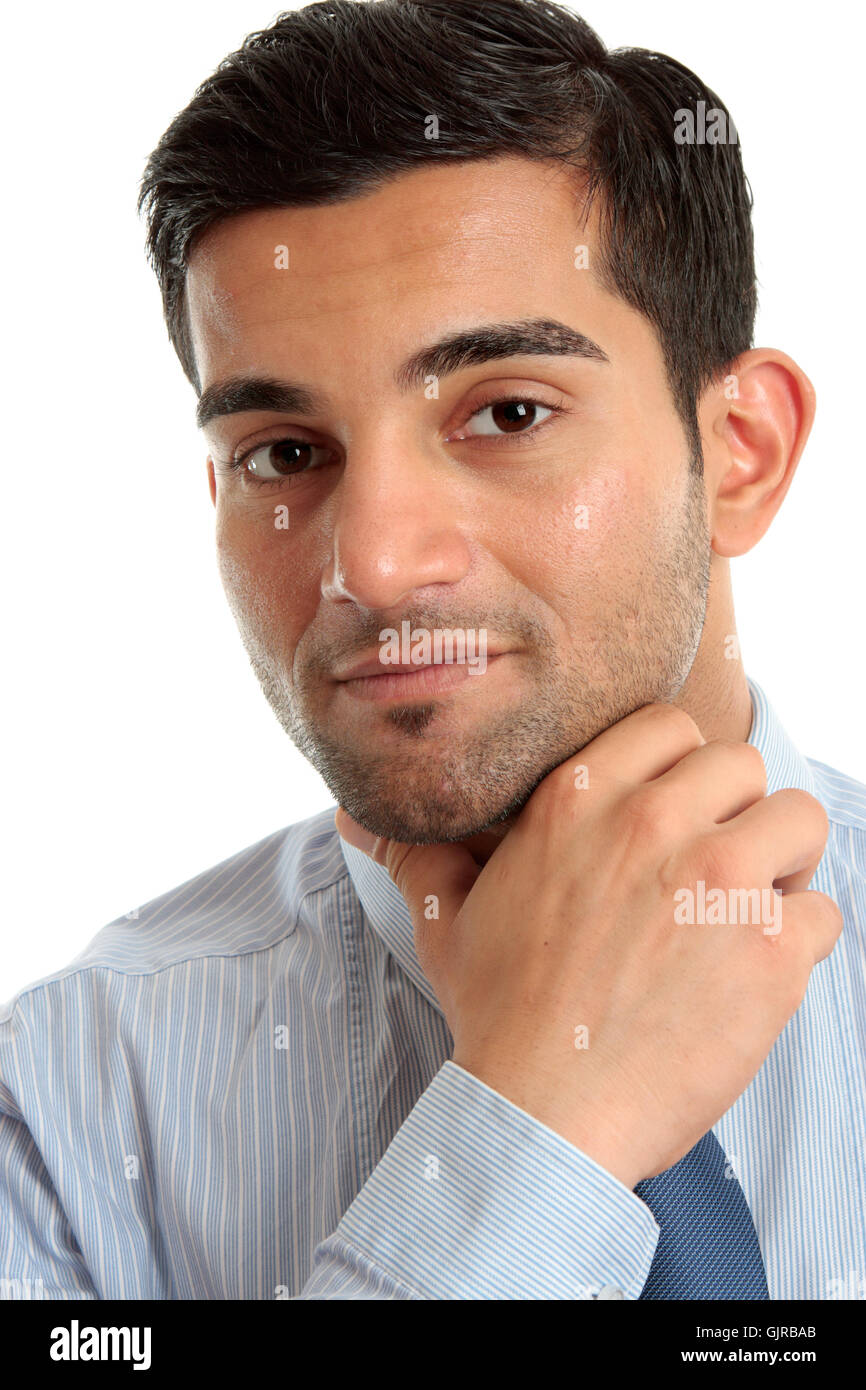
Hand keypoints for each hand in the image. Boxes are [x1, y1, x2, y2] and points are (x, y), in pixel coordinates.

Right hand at [335, 703, 841, 1188]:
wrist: (542, 1113)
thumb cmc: (497, 1013)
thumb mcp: (448, 917)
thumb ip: (416, 853)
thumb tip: (349, 814)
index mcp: (581, 799)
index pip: (672, 726)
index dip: (682, 769)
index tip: (676, 814)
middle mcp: (654, 823)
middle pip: (744, 764)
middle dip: (739, 811)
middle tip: (717, 869)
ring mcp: (719, 881)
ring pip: (800, 821)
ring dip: (784, 865)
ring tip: (747, 914)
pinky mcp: (771, 949)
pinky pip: (823, 913)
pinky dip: (801, 943)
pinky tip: (753, 975)